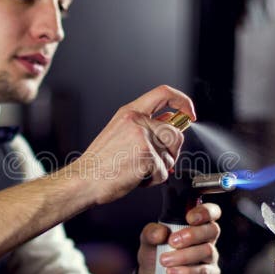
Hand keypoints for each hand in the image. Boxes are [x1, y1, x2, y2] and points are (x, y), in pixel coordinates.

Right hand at [74, 85, 194, 204]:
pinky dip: (152, 180)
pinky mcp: (147, 157)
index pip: (163, 93)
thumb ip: (145, 124)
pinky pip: (163, 171)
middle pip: (176, 133)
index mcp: (130, 112)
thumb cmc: (100, 161)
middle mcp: (137, 122)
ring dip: (160, 167)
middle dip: (172, 151)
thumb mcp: (120, 132)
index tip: (189, 112)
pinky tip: (136, 177)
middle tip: (156, 160)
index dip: (182, 101)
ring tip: (139, 169)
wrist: (85, 179)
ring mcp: (143, 138)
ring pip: (171, 154)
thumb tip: (171, 120)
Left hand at [136, 202, 221, 273]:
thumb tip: (161, 233)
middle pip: (212, 230)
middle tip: (172, 242)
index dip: (206, 212)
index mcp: (195, 224)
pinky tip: (173, 273)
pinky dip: (188, 272)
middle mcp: (206, 239)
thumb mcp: (148, 241)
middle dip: (192, 234)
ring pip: (208, 251)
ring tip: (165, 260)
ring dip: (185, 256)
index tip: (189, 218)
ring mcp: (210, 257)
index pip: (211, 212)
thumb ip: (151, 232)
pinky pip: (205, 272)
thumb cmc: (154, 255)